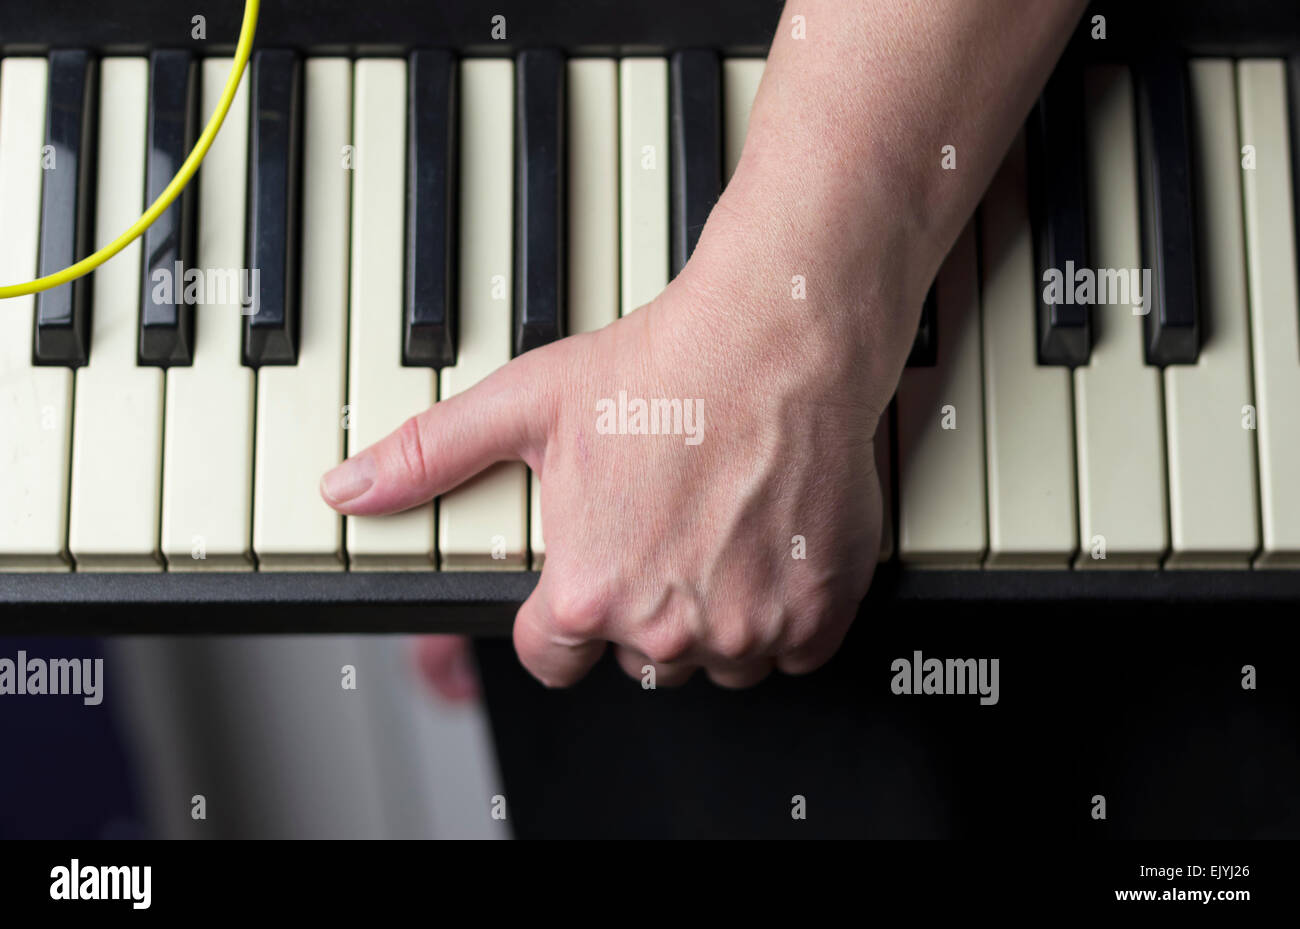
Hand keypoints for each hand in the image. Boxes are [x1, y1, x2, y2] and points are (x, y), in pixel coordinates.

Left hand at [321, 200, 892, 688]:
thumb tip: (347, 488)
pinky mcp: (816, 610)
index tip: (582, 589)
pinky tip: (768, 550)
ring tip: (714, 537)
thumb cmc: (661, 373)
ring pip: (719, 661)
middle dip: (642, 614)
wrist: (773, 341)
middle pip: (640, 660)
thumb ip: (429, 457)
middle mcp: (665, 626)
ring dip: (714, 620)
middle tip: (659, 536)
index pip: (549, 660)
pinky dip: (785, 616)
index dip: (559, 621)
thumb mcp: (524, 405)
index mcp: (584, 592)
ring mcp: (747, 626)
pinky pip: (794, 650)